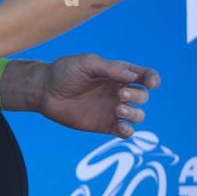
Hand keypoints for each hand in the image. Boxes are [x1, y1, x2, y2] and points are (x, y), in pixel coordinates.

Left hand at [35, 53, 159, 136]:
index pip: (143, 76)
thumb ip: (110, 68)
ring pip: (138, 115)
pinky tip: (120, 127)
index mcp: (117, 74)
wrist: (44, 90)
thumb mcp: (87, 63)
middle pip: (143, 96)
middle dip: (137, 96)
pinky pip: (125, 131)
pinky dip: (128, 131)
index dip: (152, 79)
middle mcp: (118, 92)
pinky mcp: (104, 125)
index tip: (151, 82)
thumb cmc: (65, 72)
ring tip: (118, 109)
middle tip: (119, 95)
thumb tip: (133, 77)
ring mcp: (112, 109)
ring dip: (134, 114)